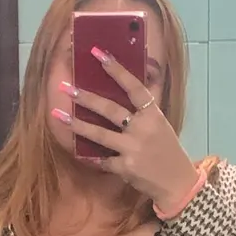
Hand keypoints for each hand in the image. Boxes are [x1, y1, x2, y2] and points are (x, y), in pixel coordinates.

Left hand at [54, 47, 198, 215]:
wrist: (177, 182)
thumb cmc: (167, 150)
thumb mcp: (161, 124)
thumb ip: (146, 106)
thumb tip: (138, 78)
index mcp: (154, 114)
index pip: (134, 87)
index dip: (116, 69)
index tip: (98, 53)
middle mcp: (143, 129)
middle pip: (110, 110)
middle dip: (86, 98)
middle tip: (65, 87)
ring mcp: (133, 149)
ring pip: (100, 135)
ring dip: (77, 125)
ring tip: (58, 115)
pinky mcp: (125, 168)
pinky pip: (102, 160)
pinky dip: (90, 156)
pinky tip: (77, 151)